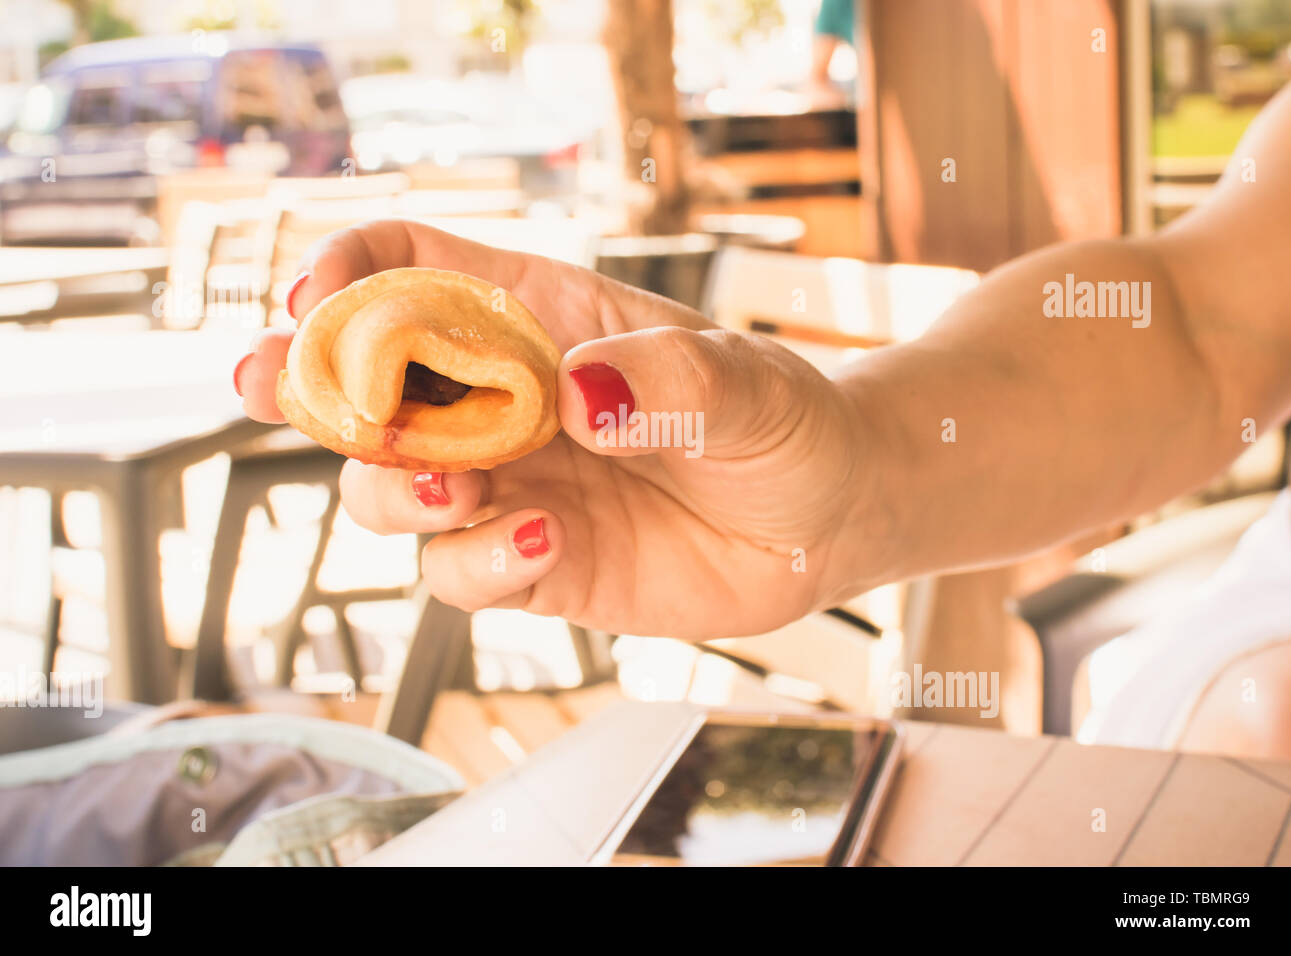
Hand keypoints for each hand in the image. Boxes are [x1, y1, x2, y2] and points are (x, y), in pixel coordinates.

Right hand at [234, 219, 876, 638]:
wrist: (826, 515)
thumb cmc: (781, 419)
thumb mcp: (745, 381)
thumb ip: (670, 381)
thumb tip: (580, 398)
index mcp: (537, 319)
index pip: (412, 266)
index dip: (349, 270)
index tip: (314, 299)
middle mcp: (502, 401)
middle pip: (366, 386)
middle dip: (306, 383)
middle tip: (274, 385)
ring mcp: (510, 485)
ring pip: (388, 487)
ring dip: (391, 485)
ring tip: (454, 485)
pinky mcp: (533, 564)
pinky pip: (461, 571)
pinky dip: (478, 562)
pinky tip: (542, 542)